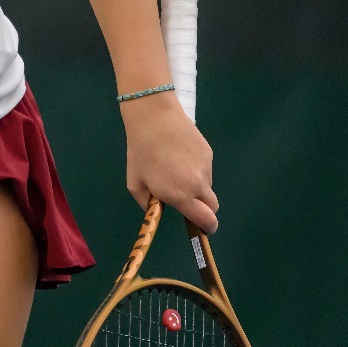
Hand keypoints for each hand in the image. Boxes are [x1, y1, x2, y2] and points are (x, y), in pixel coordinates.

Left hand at [120, 94, 219, 233]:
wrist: (154, 117)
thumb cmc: (141, 151)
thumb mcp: (135, 182)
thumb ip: (148, 203)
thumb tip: (159, 208)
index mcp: (180, 195)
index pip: (206, 220)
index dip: (207, 227)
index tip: (204, 228)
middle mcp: (198, 184)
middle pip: (212, 207)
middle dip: (205, 210)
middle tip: (189, 202)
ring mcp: (206, 168)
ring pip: (208, 187)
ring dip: (198, 187)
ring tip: (176, 170)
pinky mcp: (209, 153)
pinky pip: (206, 170)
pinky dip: (197, 170)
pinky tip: (181, 156)